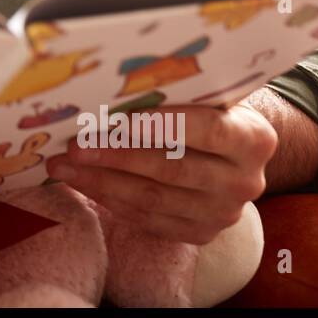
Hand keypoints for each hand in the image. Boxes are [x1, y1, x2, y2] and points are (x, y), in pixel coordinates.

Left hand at [48, 102, 276, 244]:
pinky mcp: (201, 234)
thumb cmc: (211, 111)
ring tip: (63, 167)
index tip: (114, 118)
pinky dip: (110, 200)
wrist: (236, 155)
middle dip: (115, 156)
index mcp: (254, 139)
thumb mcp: (209, 96)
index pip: (206, 129)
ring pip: (153, 199)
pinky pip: (147, 219)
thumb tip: (112, 83)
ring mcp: (223, 213)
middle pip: (171, 169)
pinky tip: (84, 183)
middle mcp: (244, 181)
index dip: (159, 124)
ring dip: (101, 182)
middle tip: (73, 146)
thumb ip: (179, 93)